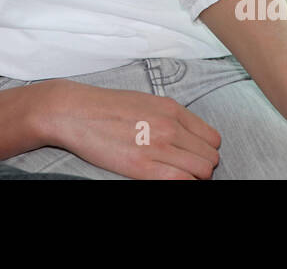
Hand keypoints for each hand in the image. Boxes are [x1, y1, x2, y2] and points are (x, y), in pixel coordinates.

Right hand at [34, 80, 220, 179]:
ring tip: (174, 175)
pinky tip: (168, 180)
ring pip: (203, 171)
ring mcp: (157, 146)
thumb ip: (169, 117)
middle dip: (202, 167)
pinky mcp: (142, 167)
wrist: (74, 111)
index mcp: (171, 109)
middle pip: (210, 157)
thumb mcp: (145, 101)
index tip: (192, 157)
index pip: (212, 139)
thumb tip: (187, 137)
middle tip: (183, 170)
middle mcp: (169, 126)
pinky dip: (184, 184)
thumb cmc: (105, 107)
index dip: (205, 152)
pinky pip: (182, 182)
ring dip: (194, 178)